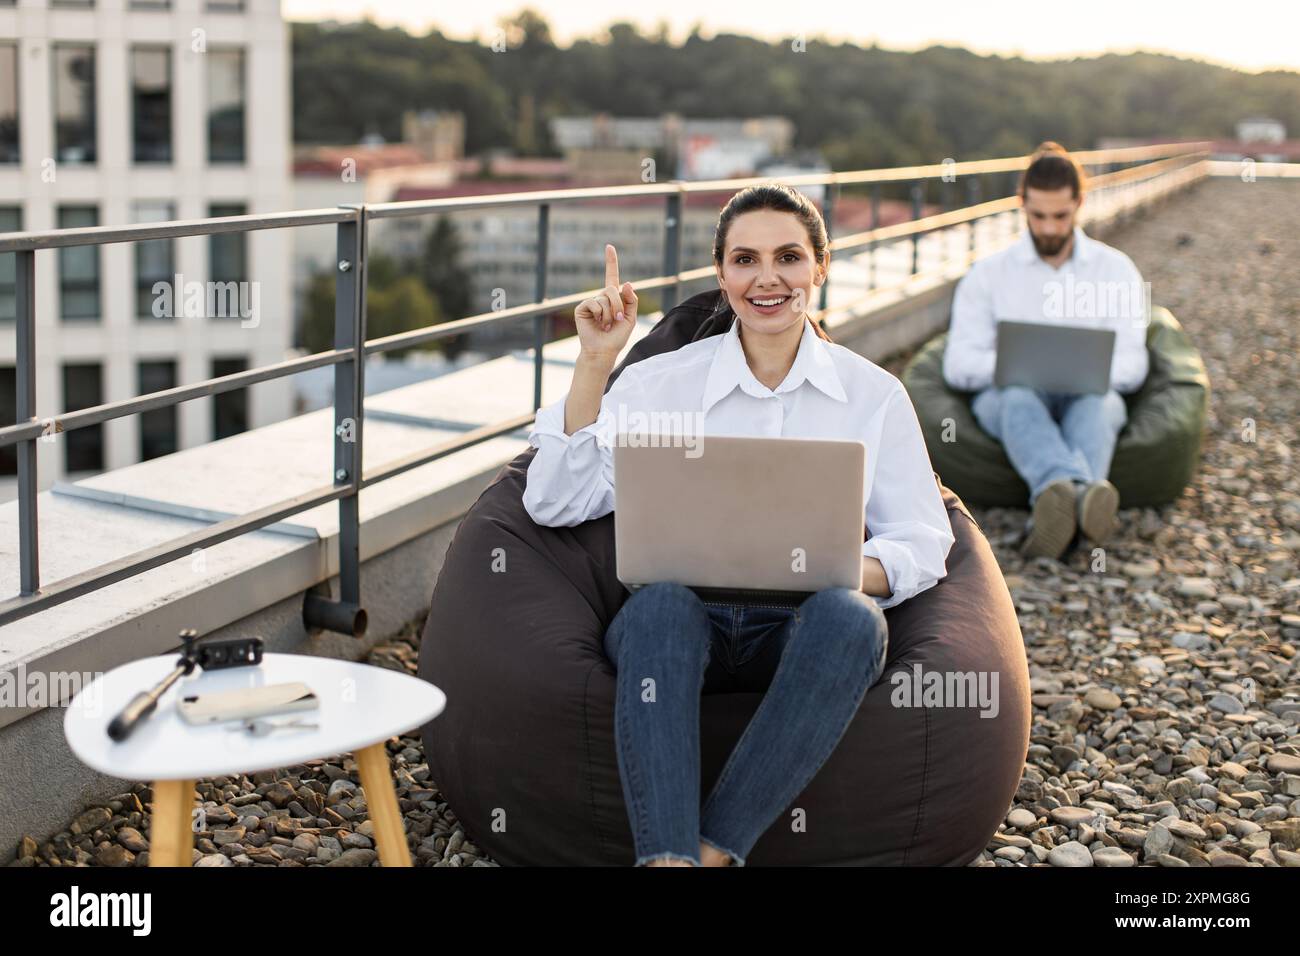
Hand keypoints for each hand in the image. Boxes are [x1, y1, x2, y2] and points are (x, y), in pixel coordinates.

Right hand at [575, 244, 636, 359]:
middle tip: (618, 319)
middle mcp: (601, 297)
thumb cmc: (617, 337)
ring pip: (604, 298)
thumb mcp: (630, 318)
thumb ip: (631, 300)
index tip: (609, 246)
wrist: (603, 351)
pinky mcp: (581, 308)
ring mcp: (591, 302)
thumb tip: (627, 283)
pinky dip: (599, 314)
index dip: (611, 261)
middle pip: (612, 289)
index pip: (612, 276)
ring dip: (610, 314)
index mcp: (613, 298)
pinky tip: (597, 324)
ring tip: (606, 325)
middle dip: (619, 305)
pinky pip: (593, 303)